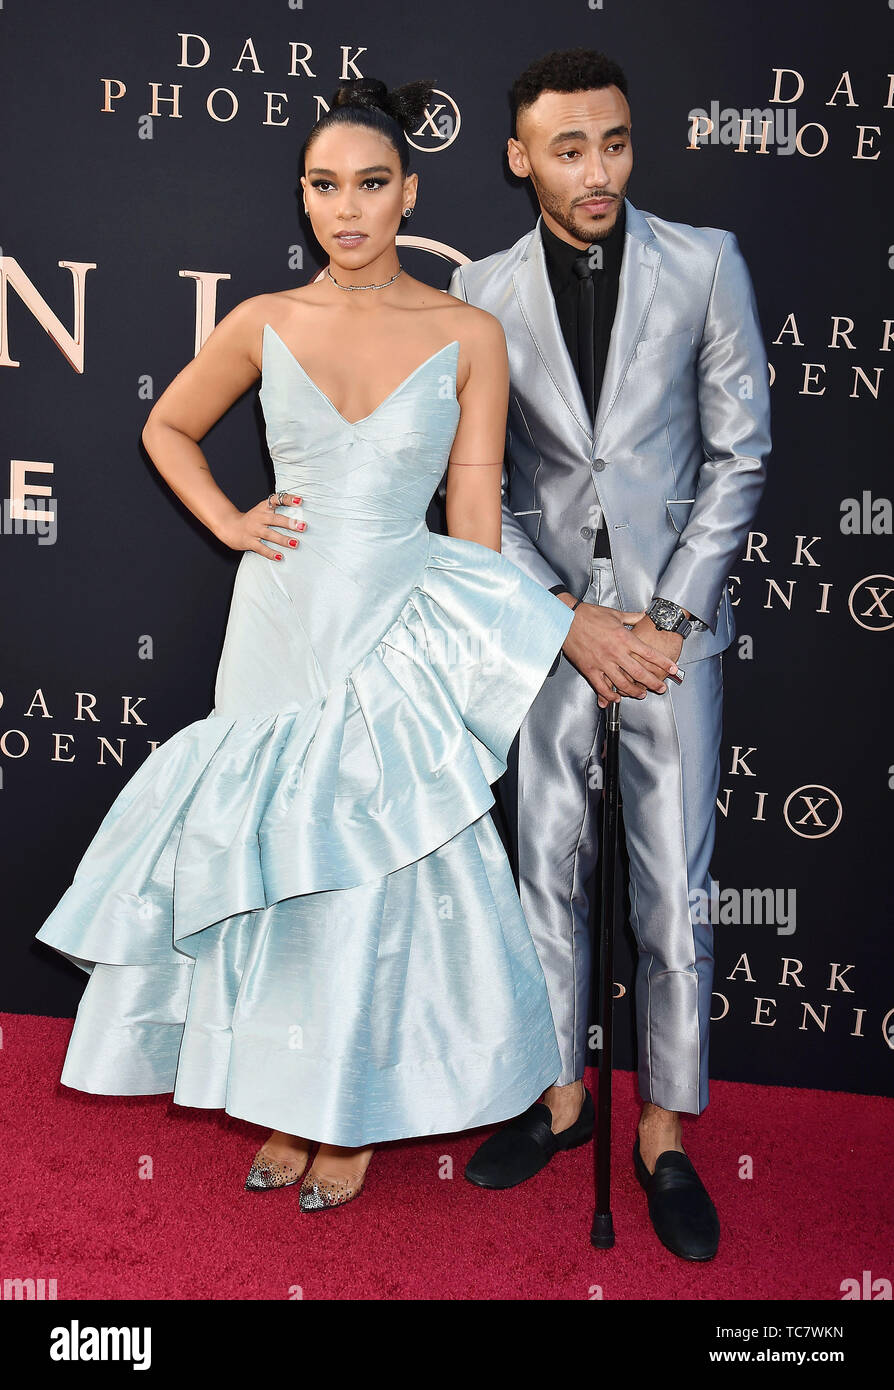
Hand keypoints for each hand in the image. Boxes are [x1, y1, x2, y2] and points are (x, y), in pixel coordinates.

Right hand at [218, 493, 304, 559]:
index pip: (276, 499)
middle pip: (274, 519)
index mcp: (263, 507)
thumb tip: (299, 515)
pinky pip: (261, 548)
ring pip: (269, 534)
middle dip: (289, 523)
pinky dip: (270, 553)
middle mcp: (259, 517)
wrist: (229, 526)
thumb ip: (277, 510)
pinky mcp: (249, 542)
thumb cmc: (252, 519)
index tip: (300, 501)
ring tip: (295, 543)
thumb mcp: (262, 510)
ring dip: (283, 539)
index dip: (288, 499)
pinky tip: (280, 557)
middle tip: (302, 526)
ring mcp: (254, 530)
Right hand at [558, 598, 678, 707]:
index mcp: (624, 638)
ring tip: (642, 695)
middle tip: (661, 688)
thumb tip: (646, 615)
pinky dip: (611, 696)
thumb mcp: (614, 614)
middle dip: (653, 682)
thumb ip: (632, 617)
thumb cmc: (589, 615)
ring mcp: (602, 662)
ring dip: (635, 692)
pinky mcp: (590, 669)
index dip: (663, 663)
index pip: (649, 653)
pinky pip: (602, 687)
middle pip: (640, 672)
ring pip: (623, 683)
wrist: (567, 619)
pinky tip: (617, 699)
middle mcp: (616, 652)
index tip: (673, 669)